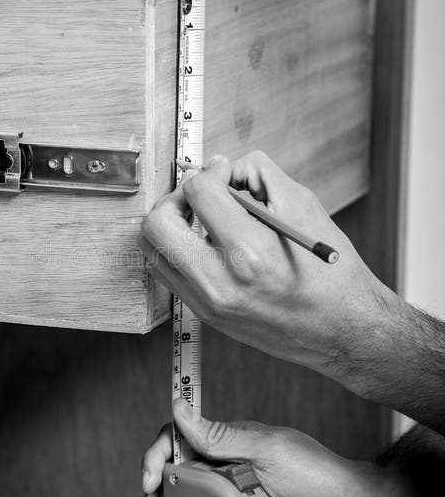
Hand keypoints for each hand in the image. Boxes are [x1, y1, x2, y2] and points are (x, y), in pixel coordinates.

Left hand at [141, 151, 398, 389]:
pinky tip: (206, 244)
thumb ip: (259, 175)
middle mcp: (221, 282)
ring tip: (203, 219)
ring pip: (153, 250)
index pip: (199, 193)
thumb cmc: (331, 271)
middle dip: (176, 197)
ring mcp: (209, 303)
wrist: (343, 331)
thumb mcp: (304, 207)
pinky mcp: (206, 315)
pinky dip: (178, 250)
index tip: (226, 173)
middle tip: (201, 194)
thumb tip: (223, 166)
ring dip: (172, 225)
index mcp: (250, 253)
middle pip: (157, 224)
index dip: (211, 172)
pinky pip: (168, 273)